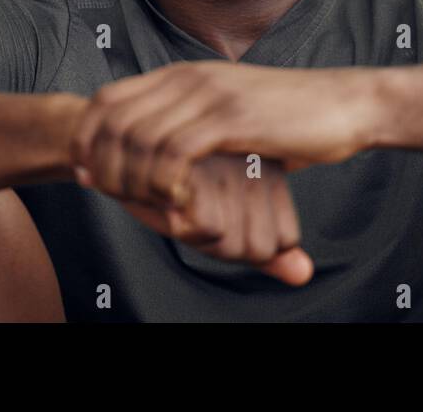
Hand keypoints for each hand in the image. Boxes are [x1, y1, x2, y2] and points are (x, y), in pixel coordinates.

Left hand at [70, 61, 380, 209]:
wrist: (345, 105)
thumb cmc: (290, 118)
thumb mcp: (229, 112)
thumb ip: (190, 122)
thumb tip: (155, 152)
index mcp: (182, 74)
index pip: (106, 99)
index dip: (86, 139)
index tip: (89, 175)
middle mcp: (187, 78)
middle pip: (111, 121)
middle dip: (102, 166)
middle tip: (114, 198)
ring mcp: (209, 95)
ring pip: (138, 140)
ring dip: (134, 182)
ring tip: (151, 205)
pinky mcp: (231, 119)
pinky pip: (174, 154)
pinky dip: (166, 184)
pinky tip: (182, 201)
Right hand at [79, 152, 313, 285]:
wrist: (119, 146)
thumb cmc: (177, 188)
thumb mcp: (232, 222)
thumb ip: (272, 251)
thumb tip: (303, 275)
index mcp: (271, 171)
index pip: (281, 242)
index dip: (245, 244)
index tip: (221, 218)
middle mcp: (258, 165)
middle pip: (258, 249)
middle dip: (223, 246)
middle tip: (198, 215)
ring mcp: (230, 163)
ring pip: (234, 245)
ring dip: (202, 240)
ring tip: (184, 206)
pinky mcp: (205, 166)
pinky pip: (210, 230)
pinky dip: (185, 227)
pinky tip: (171, 202)